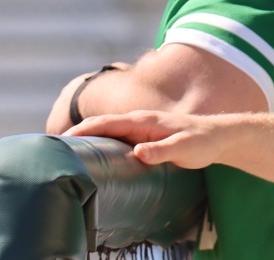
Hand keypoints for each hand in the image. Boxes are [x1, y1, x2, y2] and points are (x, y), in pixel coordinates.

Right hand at [69, 110, 222, 169]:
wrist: (219, 136)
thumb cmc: (202, 143)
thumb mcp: (184, 150)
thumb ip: (162, 151)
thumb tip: (137, 153)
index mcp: (145, 121)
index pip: (108, 123)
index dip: (85, 129)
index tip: (63, 138)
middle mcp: (140, 120)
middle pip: (102, 123)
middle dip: (78, 131)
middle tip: (54, 145)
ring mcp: (142, 126)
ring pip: (108, 128)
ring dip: (87, 135)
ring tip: (65, 148)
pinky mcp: (145, 135)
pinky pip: (117, 135)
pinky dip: (100, 139)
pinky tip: (93, 151)